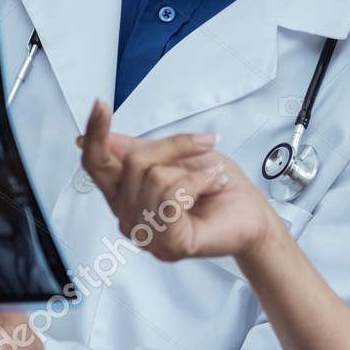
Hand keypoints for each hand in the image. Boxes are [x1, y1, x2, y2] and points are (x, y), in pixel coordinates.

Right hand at [77, 100, 279, 260]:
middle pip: (133, 161)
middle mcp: (129, 218)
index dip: (96, 133)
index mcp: (126, 196)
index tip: (100, 105)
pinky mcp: (170, 244)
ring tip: (211, 177)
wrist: (253, 214)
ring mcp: (147, 235)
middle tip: (203, 147)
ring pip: (155, 177)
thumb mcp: (177, 157)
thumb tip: (101, 138)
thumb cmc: (220, 187)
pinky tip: (213, 185)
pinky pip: (172, 197)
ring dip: (193, 170)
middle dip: (173, 146)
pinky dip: (199, 182)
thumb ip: (139, 149)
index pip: (97, 164)